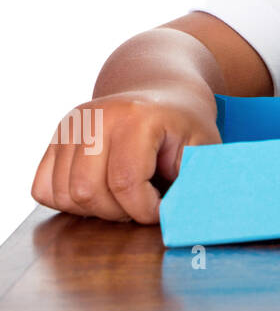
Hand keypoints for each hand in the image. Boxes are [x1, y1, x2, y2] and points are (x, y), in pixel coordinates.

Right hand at [31, 87, 220, 223]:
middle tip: (142, 205)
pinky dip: (69, 202)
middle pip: (88, 192)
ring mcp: (72, 126)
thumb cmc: (185, 124)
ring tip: (124, 197)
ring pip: (65, 195)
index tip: (161, 210)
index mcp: (137, 117)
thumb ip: (196, 181)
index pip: (125, 183)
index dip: (144, 210)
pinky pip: (43, 188)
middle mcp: (97, 117)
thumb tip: (185, 219)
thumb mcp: (204, 147)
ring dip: (95, 210)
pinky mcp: (57, 137)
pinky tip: (100, 191)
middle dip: (118, 213)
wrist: (163, 92)